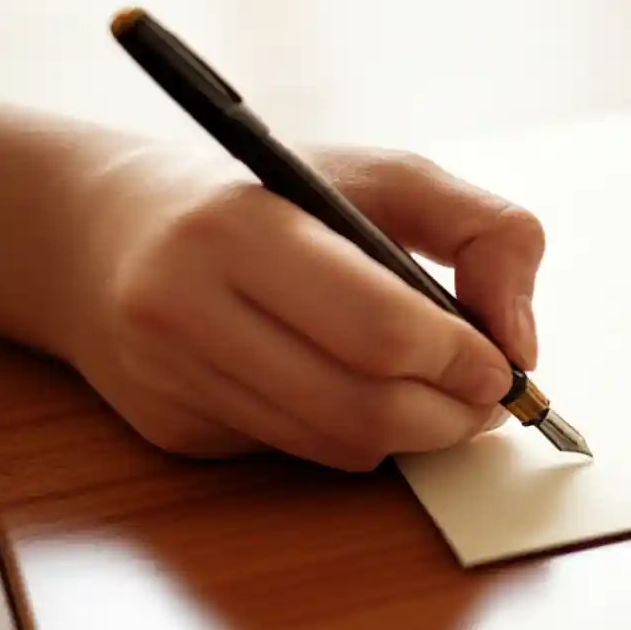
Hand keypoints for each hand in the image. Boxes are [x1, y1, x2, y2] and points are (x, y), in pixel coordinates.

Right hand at [70, 145, 544, 470]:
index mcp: (242, 227)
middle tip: (487, 398)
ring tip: (441, 398)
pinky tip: (362, 395)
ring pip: (338, 447)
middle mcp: (187, 307)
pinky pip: (300, 454)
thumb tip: (521, 340)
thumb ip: (484, 232)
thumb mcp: (385, 175)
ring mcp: (171, 377)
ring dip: (414, 436)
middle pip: (364, 407)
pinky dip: (356, 436)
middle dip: (452, 414)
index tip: (502, 364)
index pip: (381, 330)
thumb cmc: (270, 195)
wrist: (109, 229)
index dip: (461, 360)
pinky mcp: (172, 428)